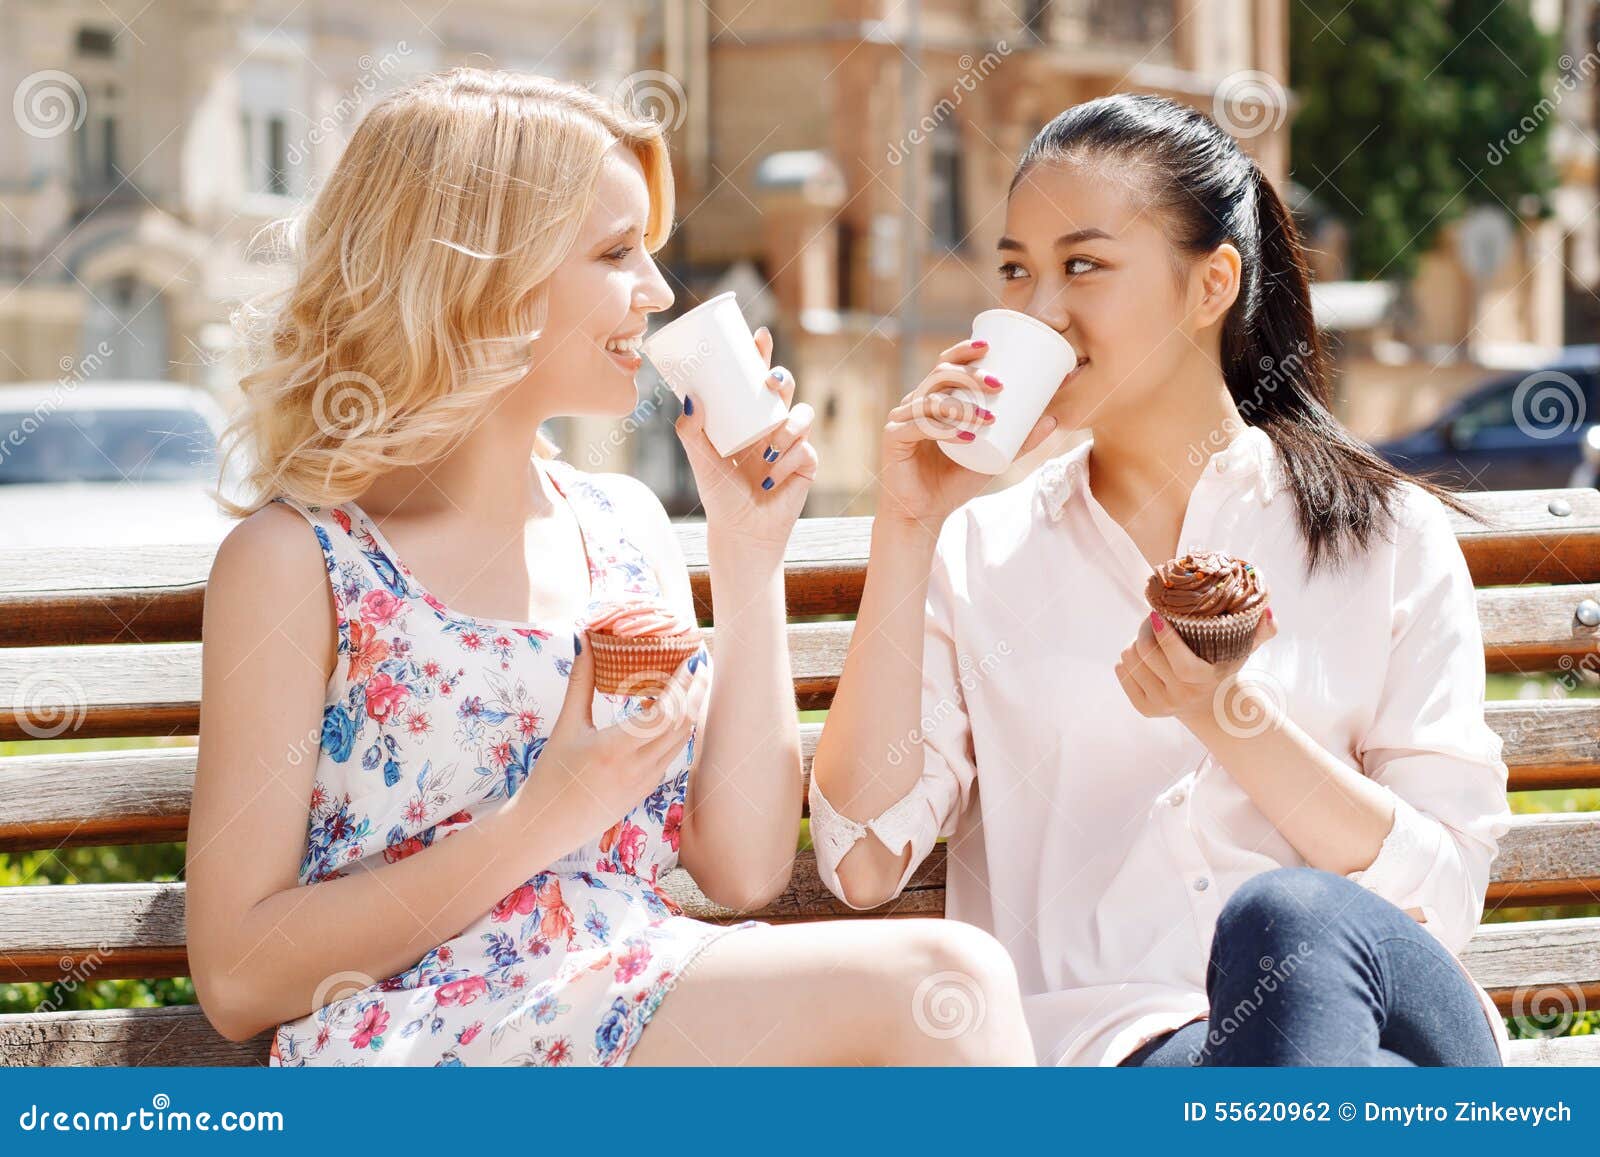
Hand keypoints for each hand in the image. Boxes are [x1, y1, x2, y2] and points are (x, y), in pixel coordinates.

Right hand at [509, 632, 709, 844]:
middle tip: (701, 662)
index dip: (683, 683)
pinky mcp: (646, 791)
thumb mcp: (565, 725)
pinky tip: (671, 713)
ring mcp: (646, 782)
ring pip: (681, 740)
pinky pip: (671, 754)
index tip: (693, 658)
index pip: (663, 712)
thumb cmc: (550, 775)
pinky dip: (677, 730)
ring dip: (690, 709)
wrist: (547, 827)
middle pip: (682, 723)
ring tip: (692, 681)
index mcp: (614, 748)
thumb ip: (579, 681)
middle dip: (697, 690)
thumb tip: (582, 638)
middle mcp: (637, 767)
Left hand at [674, 325, 817, 551]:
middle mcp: (772, 425)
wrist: (741, 531)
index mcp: (747, 418)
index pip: (755, 380)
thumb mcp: (699, 459)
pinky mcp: (807, 463)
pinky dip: (787, 460)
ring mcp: (792, 442)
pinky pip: (804, 448)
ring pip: (802, 414)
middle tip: (770, 379)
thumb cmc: (719, 493)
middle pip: (784, 388)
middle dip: (781, 377)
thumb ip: (690, 430)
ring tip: (767, 451)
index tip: (758, 336)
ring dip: (787, 427)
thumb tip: (691, 396)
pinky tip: (771, 477)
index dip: (760, 356)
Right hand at [879, 337, 1056, 533]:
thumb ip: (1021, 440)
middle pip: (939, 374)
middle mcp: (916, 403)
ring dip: (961, 405)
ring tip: (988, 418)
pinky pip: (918, 427)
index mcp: (936, 398)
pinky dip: (943, 430)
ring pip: (930, 400)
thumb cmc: (955, 481)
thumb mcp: (996, 457)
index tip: (989, 348)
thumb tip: (1054, 418)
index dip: (964, 350)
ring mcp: (902, 419)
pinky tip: (964, 436)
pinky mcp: (893, 439)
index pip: (946, 364)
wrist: (925, 513)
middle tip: (998, 384)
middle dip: (970, 374)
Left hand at [1115, 608, 1278, 727]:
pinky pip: (1122, 672)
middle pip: (1147, 653)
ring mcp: (1161, 705)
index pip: (1178, 660)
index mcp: (1203, 681)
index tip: (1156, 614)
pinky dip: (1128, 659)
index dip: (1164, 635)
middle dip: (1145, 629)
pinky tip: (1142, 654)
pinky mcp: (1144, 709)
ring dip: (1135, 642)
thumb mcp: (1245, 649)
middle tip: (1152, 618)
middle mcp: (1180, 697)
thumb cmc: (1225, 665)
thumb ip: (1262, 631)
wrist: (1210, 704)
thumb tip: (1268, 611)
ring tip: (1149, 635)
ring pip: (1131, 660)